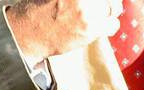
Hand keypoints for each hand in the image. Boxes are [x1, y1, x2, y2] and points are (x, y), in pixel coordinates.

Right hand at [5, 0, 122, 62]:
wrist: (29, 33)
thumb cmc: (40, 9)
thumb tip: (93, 2)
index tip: (101, 1)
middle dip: (108, 1)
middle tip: (104, 4)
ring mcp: (88, 11)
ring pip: (114, 7)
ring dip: (110, 10)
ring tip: (102, 14)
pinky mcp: (89, 29)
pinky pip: (112, 25)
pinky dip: (110, 25)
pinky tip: (101, 26)